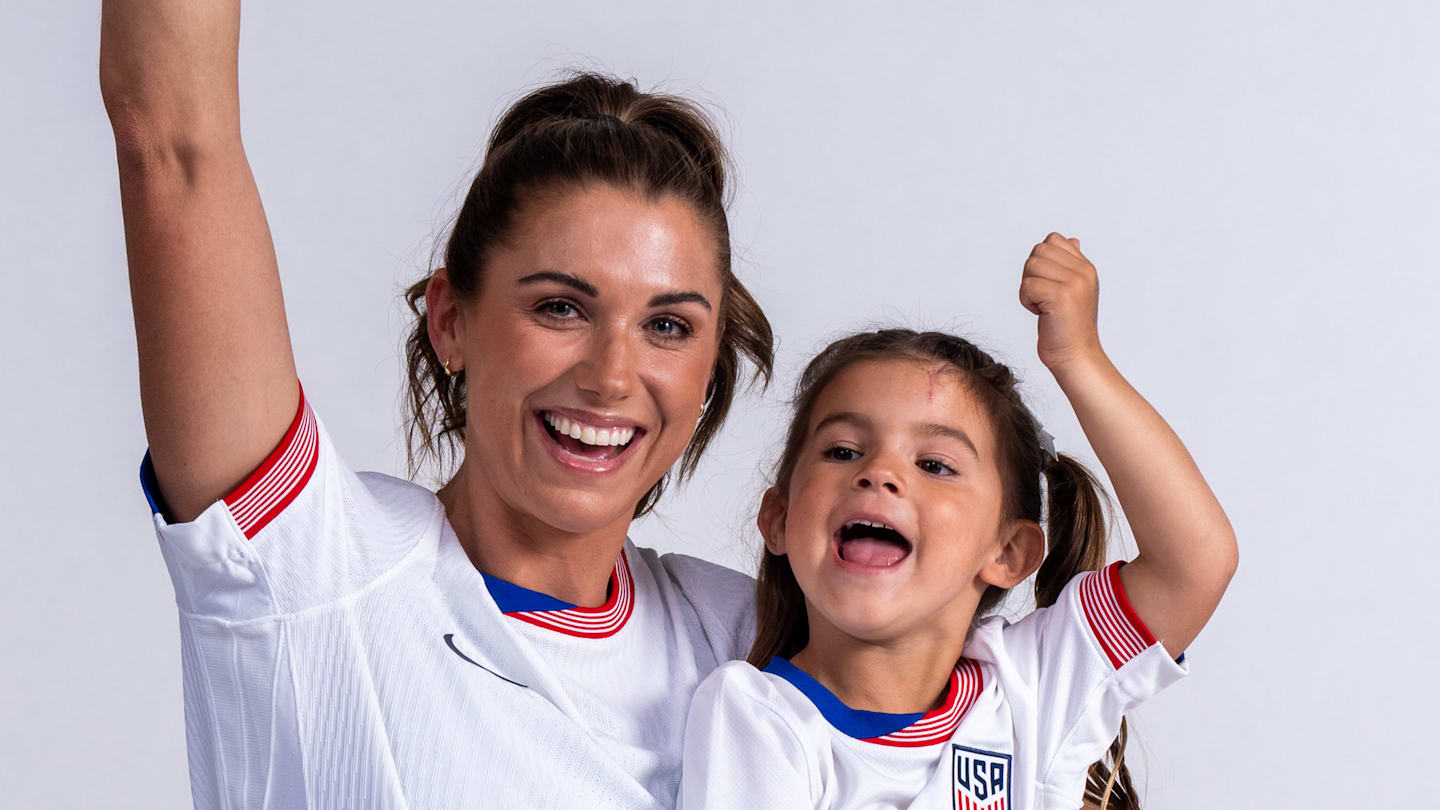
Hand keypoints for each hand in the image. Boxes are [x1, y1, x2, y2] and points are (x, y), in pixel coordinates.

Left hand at [1020, 233, 1102, 371]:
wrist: (1075, 355)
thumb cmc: (1068, 327)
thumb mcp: (1073, 290)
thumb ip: (1069, 265)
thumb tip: (1071, 240)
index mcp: (1086, 268)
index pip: (1053, 240)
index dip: (1041, 261)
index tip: (1048, 285)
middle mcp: (1083, 272)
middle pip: (1038, 251)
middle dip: (1031, 274)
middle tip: (1041, 296)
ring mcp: (1074, 282)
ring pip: (1031, 266)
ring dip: (1028, 288)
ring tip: (1042, 305)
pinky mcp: (1061, 296)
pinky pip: (1027, 285)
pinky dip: (1026, 300)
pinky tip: (1040, 313)